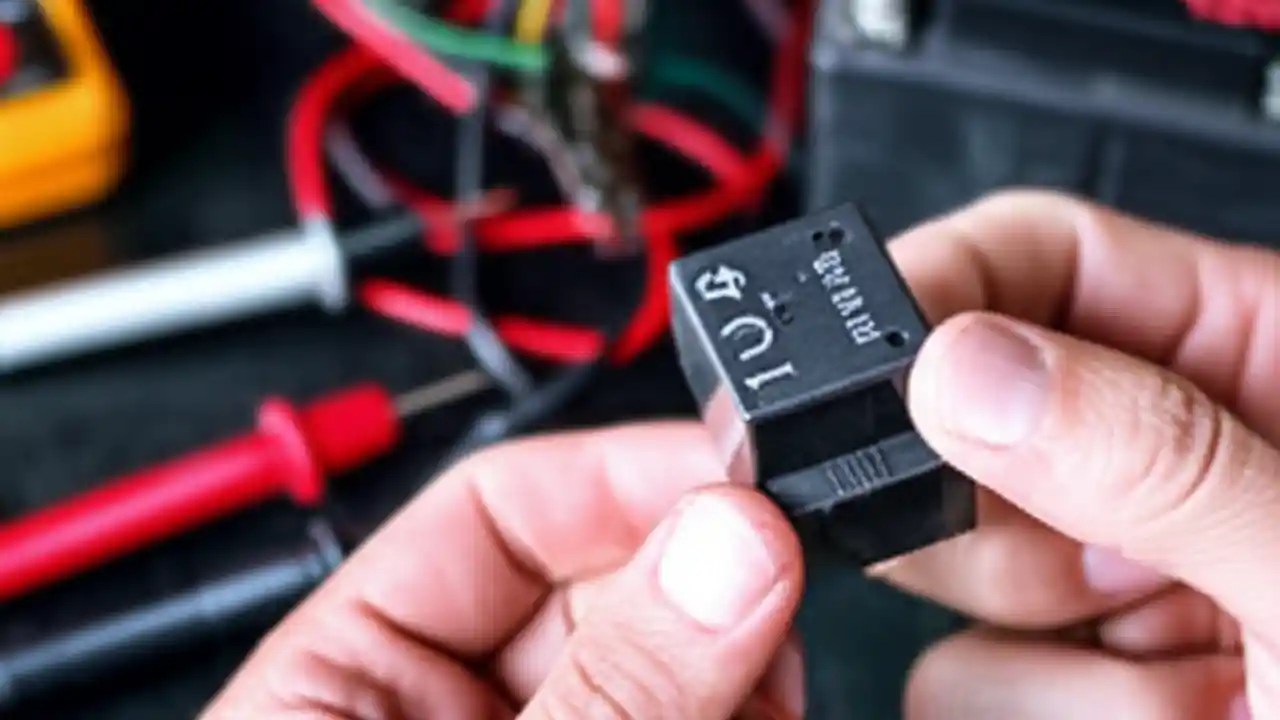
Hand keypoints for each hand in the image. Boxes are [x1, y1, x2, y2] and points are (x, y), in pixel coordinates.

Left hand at [201, 424, 806, 718]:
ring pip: (666, 654)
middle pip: (598, 579)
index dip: (621, 469)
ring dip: (742, 652)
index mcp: (341, 678)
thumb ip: (607, 684)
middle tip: (781, 590)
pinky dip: (748, 707)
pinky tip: (772, 709)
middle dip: (703, 578)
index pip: (488, 506)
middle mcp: (442, 706)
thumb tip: (727, 541)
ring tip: (774, 684)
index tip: (741, 472)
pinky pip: (698, 715)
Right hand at [882, 191, 1278, 718]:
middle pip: (956, 416)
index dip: (945, 293)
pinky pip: (954, 676)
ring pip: (938, 567)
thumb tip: (966, 366)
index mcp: (1250, 359)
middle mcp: (1159, 461)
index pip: (1039, 257)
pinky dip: (1040, 714)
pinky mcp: (1069, 679)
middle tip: (1102, 561)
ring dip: (1044, 649)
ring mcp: (1107, 577)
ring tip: (1202, 678)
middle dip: (992, 504)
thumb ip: (1162, 458)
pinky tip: (1178, 717)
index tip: (879, 367)